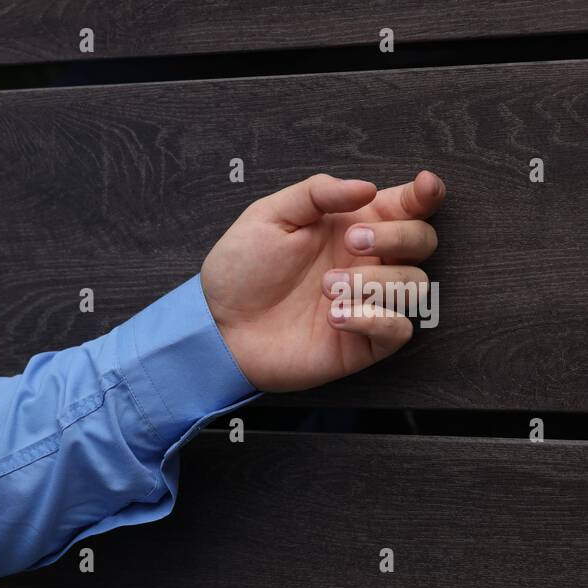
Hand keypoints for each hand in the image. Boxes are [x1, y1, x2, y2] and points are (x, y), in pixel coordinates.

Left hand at [201, 170, 445, 392]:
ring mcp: (368, 302)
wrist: (218, 324)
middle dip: (396, 236)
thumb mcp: (269, 216)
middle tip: (351, 241)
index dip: (426, 195)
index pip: (408, 207)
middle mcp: (368, 262)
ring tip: (326, 288)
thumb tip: (367, 187)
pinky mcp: (362, 341)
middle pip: (422, 241)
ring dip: (375, 281)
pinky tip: (335, 317)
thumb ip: (317, 193)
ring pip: (415, 284)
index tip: (424, 188)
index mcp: (353, 226)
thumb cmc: (241, 269)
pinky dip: (375, 319)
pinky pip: (399, 329)